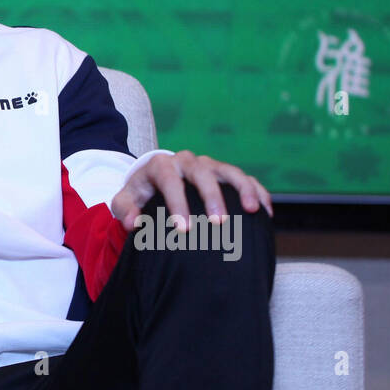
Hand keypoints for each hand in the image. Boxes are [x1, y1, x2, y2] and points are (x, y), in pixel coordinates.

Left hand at [110, 150, 272, 230]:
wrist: (154, 181)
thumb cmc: (141, 194)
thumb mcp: (125, 200)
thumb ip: (125, 210)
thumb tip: (133, 224)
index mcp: (161, 165)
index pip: (170, 180)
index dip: (177, 203)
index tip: (183, 228)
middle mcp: (187, 160)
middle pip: (202, 172)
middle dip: (212, 196)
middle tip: (219, 222)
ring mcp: (209, 165)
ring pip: (229, 170)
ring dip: (242, 189)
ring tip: (252, 211)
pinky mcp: (225, 173)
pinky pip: (245, 178)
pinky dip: (257, 192)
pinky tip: (265, 212)